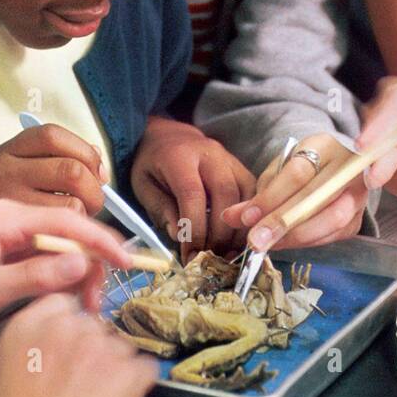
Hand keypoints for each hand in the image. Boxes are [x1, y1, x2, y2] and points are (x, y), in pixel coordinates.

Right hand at [0, 124, 106, 229]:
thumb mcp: (18, 169)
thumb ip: (55, 159)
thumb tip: (97, 157)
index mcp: (11, 148)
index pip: (55, 136)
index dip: (85, 152)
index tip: (97, 173)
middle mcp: (6, 168)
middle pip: (71, 169)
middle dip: (94, 189)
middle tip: (92, 202)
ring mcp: (9, 200)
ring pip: (71, 202)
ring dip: (85, 213)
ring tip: (78, 219)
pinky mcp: (15, 232)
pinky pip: (59, 229)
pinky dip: (73, 230)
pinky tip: (65, 232)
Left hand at [0, 198, 131, 331]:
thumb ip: (37, 276)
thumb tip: (83, 263)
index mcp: (6, 215)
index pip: (68, 220)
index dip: (100, 241)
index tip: (125, 264)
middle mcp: (10, 215)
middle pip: (67, 231)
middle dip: (89, 263)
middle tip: (96, 302)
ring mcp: (7, 230)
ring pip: (58, 244)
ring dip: (76, 272)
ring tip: (83, 305)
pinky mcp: (4, 247)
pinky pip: (43, 254)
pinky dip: (58, 275)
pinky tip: (63, 296)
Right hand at [0, 294, 156, 396]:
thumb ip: (15, 351)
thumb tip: (24, 353)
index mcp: (30, 326)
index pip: (62, 302)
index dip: (68, 322)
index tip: (67, 338)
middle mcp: (68, 328)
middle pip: (92, 324)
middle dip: (90, 346)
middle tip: (79, 375)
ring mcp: (101, 347)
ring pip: (119, 344)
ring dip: (113, 363)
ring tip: (97, 391)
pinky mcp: (129, 371)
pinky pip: (143, 367)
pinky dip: (137, 380)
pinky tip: (120, 395)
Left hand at [130, 117, 255, 259]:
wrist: (169, 137)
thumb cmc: (153, 165)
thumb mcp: (143, 186)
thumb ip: (160, 209)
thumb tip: (179, 236)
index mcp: (180, 157)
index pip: (192, 195)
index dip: (194, 229)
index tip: (191, 256)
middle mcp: (210, 154)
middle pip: (225, 195)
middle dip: (220, 233)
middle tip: (212, 260)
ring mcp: (230, 159)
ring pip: (245, 195)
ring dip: (239, 229)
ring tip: (227, 255)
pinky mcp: (242, 167)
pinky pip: (253, 194)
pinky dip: (250, 219)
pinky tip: (239, 239)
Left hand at [220, 133, 367, 251]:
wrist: (335, 169)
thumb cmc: (302, 168)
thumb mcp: (278, 172)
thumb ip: (258, 194)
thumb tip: (231, 217)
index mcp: (324, 146)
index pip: (298, 174)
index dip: (271, 198)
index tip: (247, 217)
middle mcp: (349, 168)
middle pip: (317, 198)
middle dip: (282, 223)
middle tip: (255, 241)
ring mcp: (358, 194)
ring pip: (332, 220)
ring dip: (295, 237)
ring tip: (268, 243)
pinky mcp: (359, 219)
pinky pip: (333, 235)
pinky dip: (307, 243)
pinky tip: (286, 244)